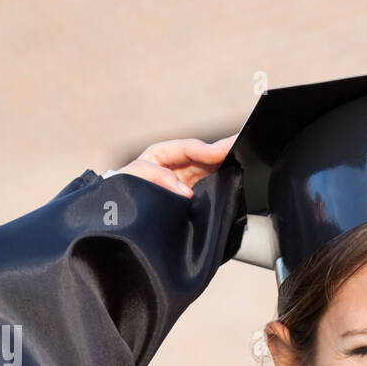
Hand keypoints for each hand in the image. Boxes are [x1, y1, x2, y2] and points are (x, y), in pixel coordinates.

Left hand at [114, 134, 239, 197]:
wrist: (118, 221)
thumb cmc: (122, 194)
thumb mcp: (134, 179)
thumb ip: (157, 178)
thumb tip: (186, 192)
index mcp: (162, 156)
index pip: (189, 149)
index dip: (206, 150)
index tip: (222, 153)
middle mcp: (177, 167)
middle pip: (205, 157)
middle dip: (224, 151)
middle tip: (245, 144)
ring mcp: (186, 183)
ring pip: (211, 171)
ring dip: (227, 167)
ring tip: (248, 159)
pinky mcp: (192, 201)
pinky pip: (211, 190)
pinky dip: (224, 185)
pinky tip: (238, 182)